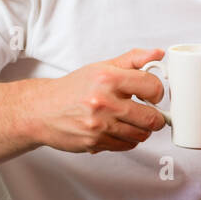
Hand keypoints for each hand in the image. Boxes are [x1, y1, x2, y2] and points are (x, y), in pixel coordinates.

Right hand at [35, 48, 167, 153]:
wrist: (42, 110)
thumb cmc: (73, 88)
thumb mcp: (102, 67)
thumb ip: (133, 59)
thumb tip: (158, 53)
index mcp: (108, 78)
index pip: (152, 86)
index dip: (157, 92)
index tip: (153, 95)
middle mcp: (103, 102)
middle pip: (150, 117)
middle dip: (156, 118)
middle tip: (151, 114)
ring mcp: (98, 125)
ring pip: (140, 135)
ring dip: (142, 130)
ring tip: (134, 121)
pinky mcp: (94, 142)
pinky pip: (125, 146)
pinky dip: (128, 140)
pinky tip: (119, 130)